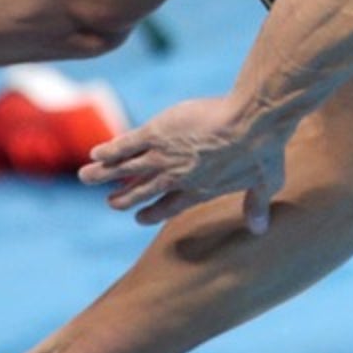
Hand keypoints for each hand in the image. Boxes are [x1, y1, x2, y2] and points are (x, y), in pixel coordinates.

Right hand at [79, 96, 291, 233]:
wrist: (250, 122)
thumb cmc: (263, 150)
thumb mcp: (266, 182)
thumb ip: (258, 205)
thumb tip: (260, 230)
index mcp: (199, 189)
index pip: (170, 205)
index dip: (154, 212)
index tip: (140, 217)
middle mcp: (177, 177)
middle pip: (143, 190)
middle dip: (124, 197)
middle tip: (110, 203)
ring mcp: (164, 156)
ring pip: (127, 168)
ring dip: (105, 174)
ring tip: (86, 177)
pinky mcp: (156, 133)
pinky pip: (126, 145)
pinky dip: (110, 149)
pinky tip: (96, 152)